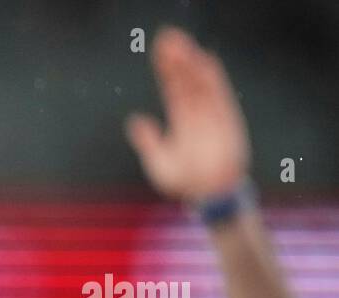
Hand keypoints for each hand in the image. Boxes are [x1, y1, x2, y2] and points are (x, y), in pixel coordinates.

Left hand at [124, 26, 249, 202]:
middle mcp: (196, 113)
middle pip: (185, 80)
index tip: (158, 52)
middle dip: (176, 60)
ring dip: (191, 63)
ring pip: (200, 82)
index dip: (166, 71)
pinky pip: (219, 93)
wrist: (209, 194)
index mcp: (181, 121)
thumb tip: (135, 120)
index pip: (172, 89)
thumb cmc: (186, 182)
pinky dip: (212, 77)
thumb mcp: (159, 162)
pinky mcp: (227, 118)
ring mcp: (212, 114)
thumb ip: (148, 140)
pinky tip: (204, 60)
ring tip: (180, 44)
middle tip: (166, 37)